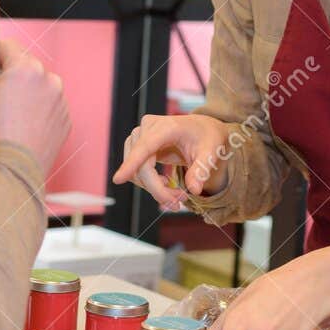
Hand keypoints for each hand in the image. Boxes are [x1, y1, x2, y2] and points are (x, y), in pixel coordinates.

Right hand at [0, 39, 71, 173]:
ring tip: (8, 115)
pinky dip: (38, 111)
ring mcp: (60, 101)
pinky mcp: (65, 120)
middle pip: (26, 64)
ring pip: (40, 86)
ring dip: (26, 93)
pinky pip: (49, 106)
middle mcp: (49, 81)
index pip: (7, 45)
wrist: (10, 175)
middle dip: (11, 75)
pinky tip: (22, 127)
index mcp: (26, 69)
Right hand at [111, 113, 231, 210]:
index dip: (131, 164)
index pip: (145, 147)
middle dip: (157, 189)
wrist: (203, 129)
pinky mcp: (138, 146)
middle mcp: (148, 128)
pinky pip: (136, 170)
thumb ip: (201, 170)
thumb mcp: (211, 152)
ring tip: (176, 195)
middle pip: (141, 166)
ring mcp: (140, 136)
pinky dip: (149, 183)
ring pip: (136, 171)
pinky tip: (165, 183)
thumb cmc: (207, 136)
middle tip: (178, 203)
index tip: (118, 179)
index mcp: (166, 127)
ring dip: (153, 188)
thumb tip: (194, 189)